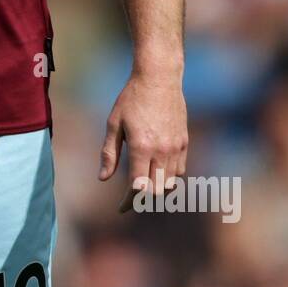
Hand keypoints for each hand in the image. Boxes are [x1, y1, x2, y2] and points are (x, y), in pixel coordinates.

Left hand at [99, 71, 187, 211]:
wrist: (159, 78)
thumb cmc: (131, 99)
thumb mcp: (114, 124)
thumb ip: (109, 153)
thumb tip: (103, 178)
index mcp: (141, 147)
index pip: (138, 187)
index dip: (129, 202)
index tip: (121, 208)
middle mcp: (162, 151)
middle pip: (156, 190)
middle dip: (142, 198)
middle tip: (130, 198)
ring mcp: (176, 147)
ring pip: (170, 183)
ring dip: (157, 189)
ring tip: (143, 187)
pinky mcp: (184, 142)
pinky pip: (180, 170)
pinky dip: (169, 177)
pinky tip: (157, 173)